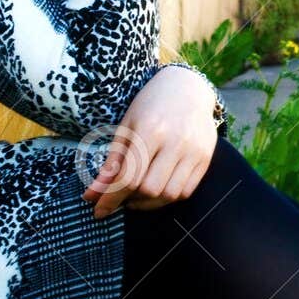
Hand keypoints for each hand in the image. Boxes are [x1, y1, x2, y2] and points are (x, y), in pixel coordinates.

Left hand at [82, 66, 218, 218]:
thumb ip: (111, 163)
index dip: (111, 198)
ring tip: (136, 195)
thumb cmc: (150, 106)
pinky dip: (168, 197)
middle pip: (149, 189)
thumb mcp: (125, 128)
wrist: (188, 88)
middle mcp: (176, 142)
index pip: (129, 177)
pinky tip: (156, 189)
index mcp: (151, 130)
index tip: (98, 210)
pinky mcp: (206, 159)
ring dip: (149, 202)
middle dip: (129, 200)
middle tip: (119, 196)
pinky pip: (186, 191)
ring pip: (169, 195)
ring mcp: (194, 151)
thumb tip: (92, 195)